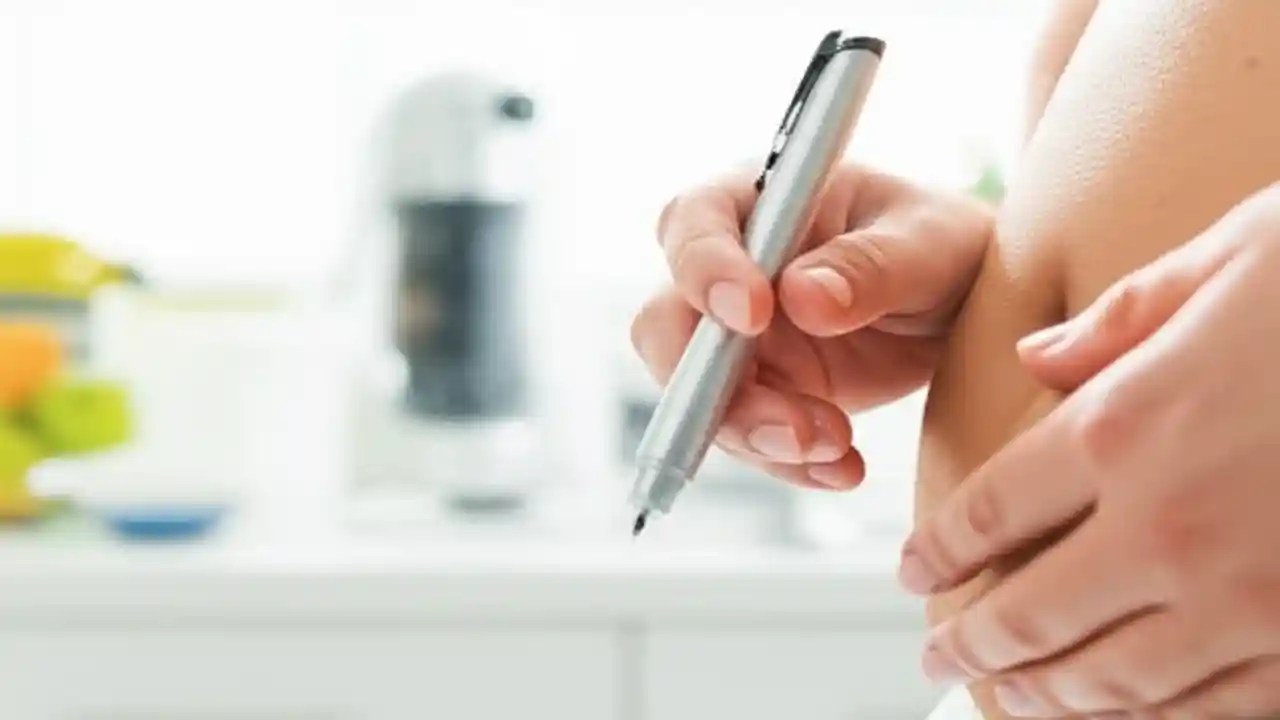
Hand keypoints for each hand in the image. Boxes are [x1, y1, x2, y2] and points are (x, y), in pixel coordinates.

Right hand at [631, 165, 990, 489]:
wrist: (971, 314)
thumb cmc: (950, 247)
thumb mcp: (932, 244)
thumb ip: (872, 265)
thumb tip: (803, 297)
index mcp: (761, 202)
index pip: (693, 221)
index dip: (704, 268)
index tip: (752, 313)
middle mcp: (733, 269)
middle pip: (668, 324)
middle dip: (711, 383)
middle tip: (786, 420)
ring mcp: (741, 340)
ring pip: (699, 395)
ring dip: (754, 433)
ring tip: (833, 448)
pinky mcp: (765, 394)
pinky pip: (748, 438)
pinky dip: (789, 463)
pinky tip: (842, 468)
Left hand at [900, 184, 1279, 716]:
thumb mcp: (1229, 261)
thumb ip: (1117, 322)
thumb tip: (1034, 359)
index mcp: (1129, 425)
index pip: (994, 507)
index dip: (940, 547)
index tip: (913, 568)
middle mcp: (1171, 525)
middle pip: (1031, 610)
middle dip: (971, 642)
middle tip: (936, 656)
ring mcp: (1249, 598)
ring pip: (1112, 676)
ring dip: (1044, 694)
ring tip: (1004, 694)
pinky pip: (1208, 704)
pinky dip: (1149, 716)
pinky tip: (1120, 712)